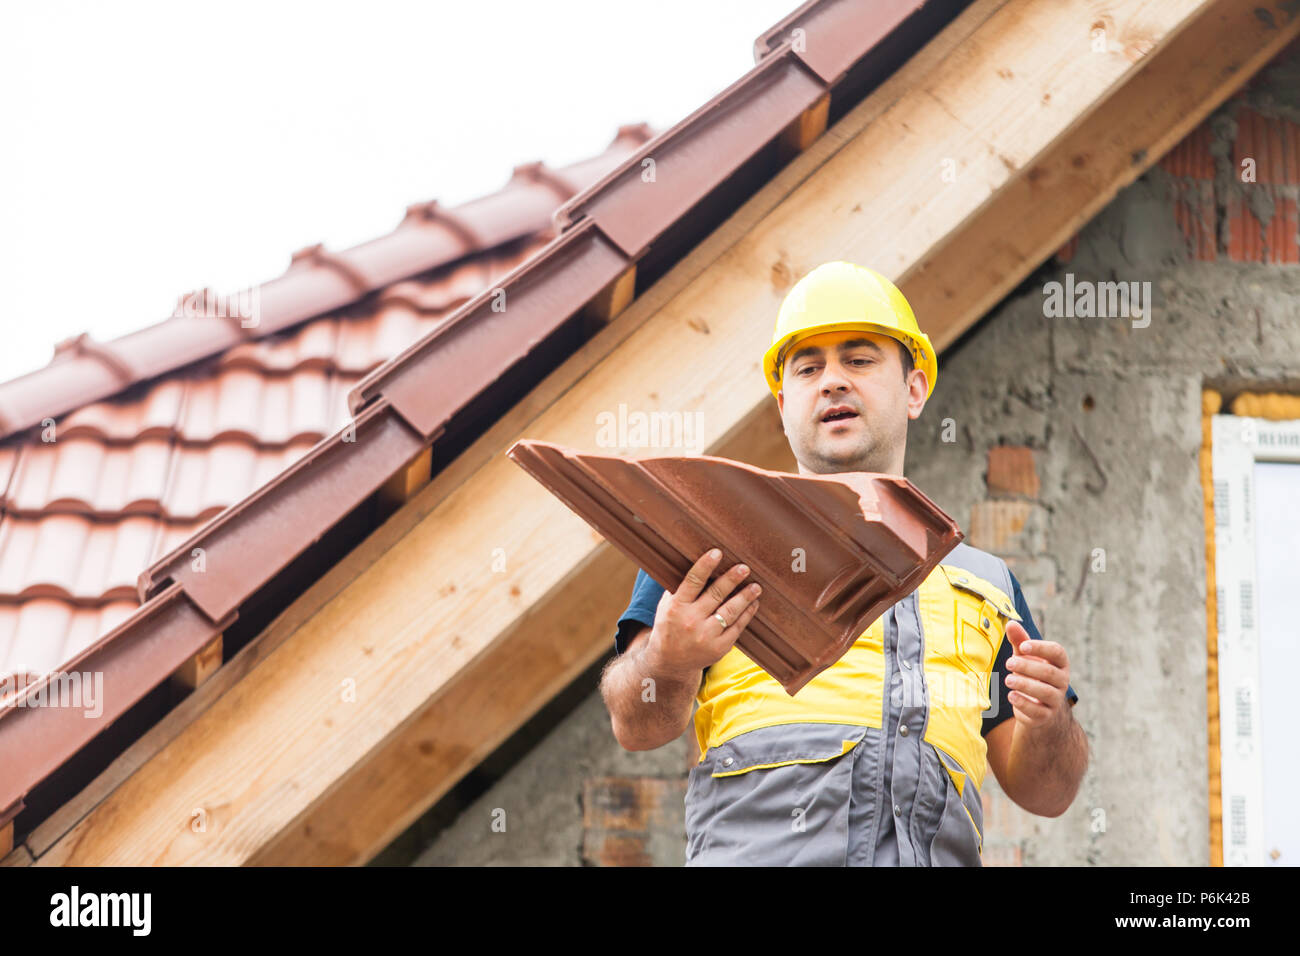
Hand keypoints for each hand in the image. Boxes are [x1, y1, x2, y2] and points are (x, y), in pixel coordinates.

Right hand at [641, 548, 761, 680]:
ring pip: (730, 612)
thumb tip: (699, 564)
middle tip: (744, 567)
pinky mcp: (719, 648)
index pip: (692, 582)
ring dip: (745, 597)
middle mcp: (691, 621)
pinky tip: (753, 604)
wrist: (669, 663)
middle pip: (716, 595)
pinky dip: (747, 614)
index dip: (705, 566)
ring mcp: (706, 636)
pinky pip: (737, 628)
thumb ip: (679, 588)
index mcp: (676, 607)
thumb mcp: (666, 606)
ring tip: (756, 586)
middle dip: (732, 579)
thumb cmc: (669, 626)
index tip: (717, 552)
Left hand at [1002, 620, 1070, 730]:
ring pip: (1045, 692)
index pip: (1057, 652)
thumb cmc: (1030, 675)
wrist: (1035, 707)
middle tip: (1008, 663)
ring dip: (1025, 684)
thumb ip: (1019, 641)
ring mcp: (1056, 700)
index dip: (1041, 648)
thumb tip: (1011, 623)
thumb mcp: (1024, 657)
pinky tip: (1011, 695)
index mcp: (1059, 663)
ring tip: (1007, 680)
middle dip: (1028, 667)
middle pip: (1049, 673)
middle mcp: (1062, 681)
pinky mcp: (1046, 716)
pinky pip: (1038, 711)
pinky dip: (1024, 703)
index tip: (1023, 646)